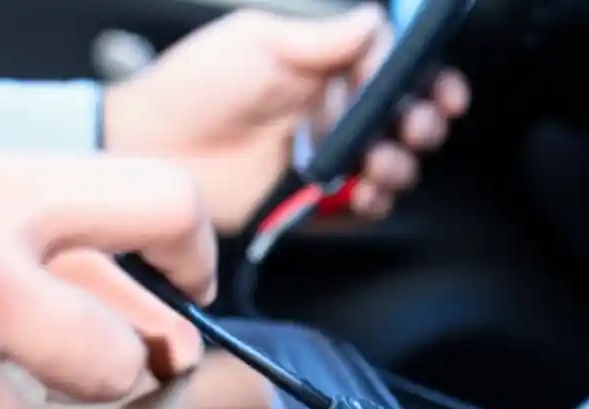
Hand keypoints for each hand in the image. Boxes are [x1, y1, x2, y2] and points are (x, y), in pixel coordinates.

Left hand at [104, 5, 470, 230]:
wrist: (148, 148)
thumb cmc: (190, 87)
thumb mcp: (256, 42)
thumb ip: (321, 38)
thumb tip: (376, 21)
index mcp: (324, 67)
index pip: (394, 68)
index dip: (427, 78)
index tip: (441, 89)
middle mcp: (332, 112)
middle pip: (405, 118)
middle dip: (422, 122)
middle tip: (413, 126)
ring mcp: (325, 159)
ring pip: (392, 164)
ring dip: (400, 164)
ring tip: (378, 162)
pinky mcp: (312, 202)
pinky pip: (362, 206)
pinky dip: (373, 202)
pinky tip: (361, 192)